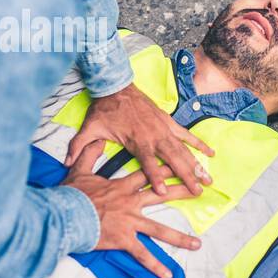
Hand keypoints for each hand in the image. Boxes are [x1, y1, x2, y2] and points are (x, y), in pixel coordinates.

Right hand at [62, 140, 200, 277]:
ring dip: (179, 238)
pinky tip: (167, 274)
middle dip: (182, 192)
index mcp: (122, 187)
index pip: (147, 174)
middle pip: (161, 196)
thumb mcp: (80, 170)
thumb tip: (97, 141)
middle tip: (199, 192)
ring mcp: (129, 222)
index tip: (179, 165)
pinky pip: (142, 254)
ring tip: (197, 244)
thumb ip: (89, 154)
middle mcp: (131, 203)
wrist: (65, 215)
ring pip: (159, 230)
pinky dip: (154, 265)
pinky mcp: (123, 239)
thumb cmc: (71, 195)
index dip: (163, 169)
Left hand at [65, 83, 215, 195]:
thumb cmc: (103, 109)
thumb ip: (78, 147)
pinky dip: (199, 144)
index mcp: (136, 141)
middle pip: (172, 159)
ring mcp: (163, 129)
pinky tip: (211, 154)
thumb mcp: (89, 128)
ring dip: (196, 165)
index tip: (162, 192)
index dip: (155, 177)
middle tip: (198, 191)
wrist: (116, 85)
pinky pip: (186, 134)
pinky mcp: (167, 121)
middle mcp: (153, 136)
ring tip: (208, 179)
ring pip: (183, 149)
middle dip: (185, 176)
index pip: (147, 163)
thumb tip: (66, 162)